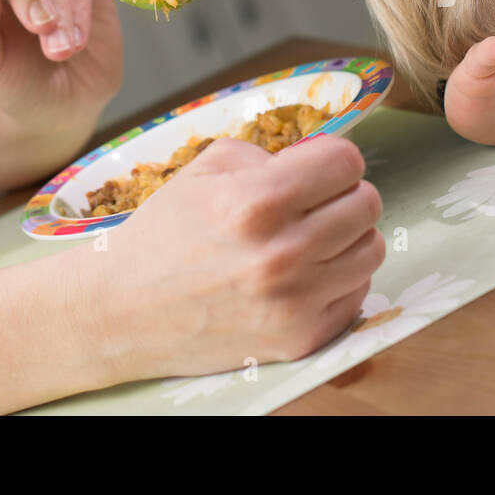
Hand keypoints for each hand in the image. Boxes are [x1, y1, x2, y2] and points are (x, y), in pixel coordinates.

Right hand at [88, 135, 385, 379]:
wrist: (122, 312)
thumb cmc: (165, 235)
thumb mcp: (207, 169)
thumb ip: (271, 156)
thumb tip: (320, 160)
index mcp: (258, 202)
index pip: (346, 162)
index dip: (333, 159)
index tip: (317, 168)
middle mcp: (283, 253)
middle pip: (367, 203)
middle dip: (344, 194)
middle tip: (315, 202)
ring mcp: (295, 302)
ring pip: (372, 249)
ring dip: (348, 237)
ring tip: (313, 238)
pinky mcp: (301, 338)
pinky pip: (357, 293)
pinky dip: (338, 279)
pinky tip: (304, 275)